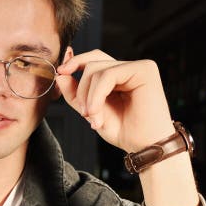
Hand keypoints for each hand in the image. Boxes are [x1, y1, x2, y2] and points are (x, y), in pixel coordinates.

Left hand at [54, 49, 175, 153]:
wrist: (145, 146)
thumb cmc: (123, 131)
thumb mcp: (91, 111)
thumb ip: (75, 94)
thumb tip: (60, 74)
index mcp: (119, 76)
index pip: (94, 59)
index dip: (75, 63)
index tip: (60, 73)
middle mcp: (130, 68)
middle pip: (93, 63)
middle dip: (81, 89)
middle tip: (84, 113)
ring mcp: (139, 67)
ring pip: (97, 70)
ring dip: (89, 97)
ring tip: (94, 118)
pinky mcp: (144, 70)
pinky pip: (108, 75)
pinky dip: (96, 95)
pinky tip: (97, 113)